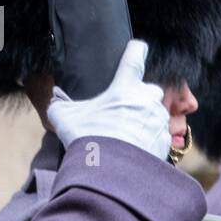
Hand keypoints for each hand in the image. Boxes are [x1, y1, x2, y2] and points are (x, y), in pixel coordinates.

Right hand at [46, 40, 171, 161]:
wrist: (111, 173)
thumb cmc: (89, 138)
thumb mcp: (64, 118)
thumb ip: (60, 104)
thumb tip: (55, 99)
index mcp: (126, 88)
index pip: (135, 58)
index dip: (136, 50)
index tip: (138, 47)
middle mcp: (148, 101)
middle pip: (150, 89)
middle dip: (140, 96)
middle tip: (122, 109)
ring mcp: (159, 122)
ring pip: (155, 114)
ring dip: (144, 120)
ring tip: (125, 134)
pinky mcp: (165, 142)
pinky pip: (158, 136)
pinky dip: (148, 140)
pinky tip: (134, 149)